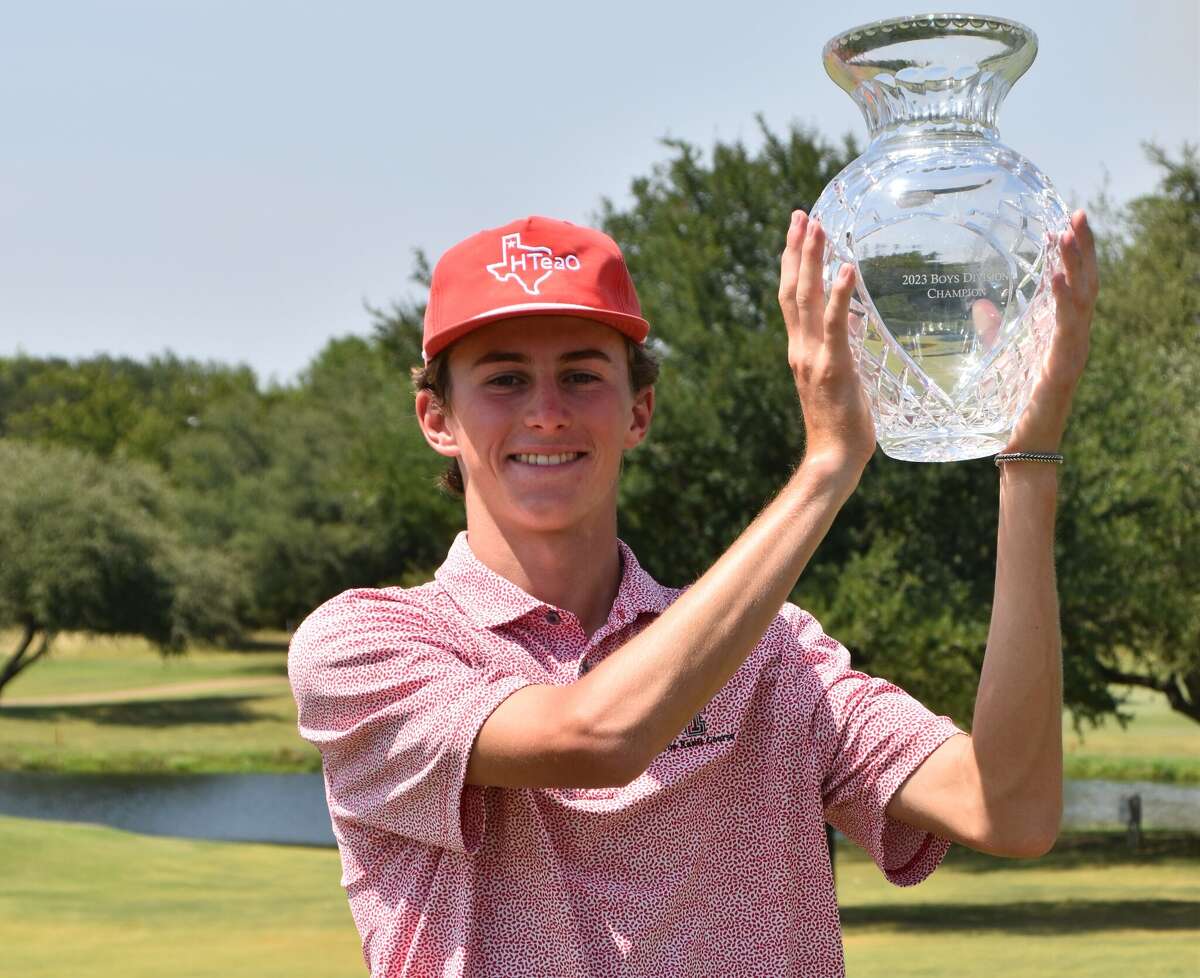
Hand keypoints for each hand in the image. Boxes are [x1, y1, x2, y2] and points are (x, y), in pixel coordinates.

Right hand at [778, 210, 875, 476]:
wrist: (832, 457)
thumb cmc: (842, 426)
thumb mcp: (842, 381)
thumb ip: (842, 352)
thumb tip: (855, 327)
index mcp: (801, 351)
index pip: (793, 299)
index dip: (794, 264)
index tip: (798, 233)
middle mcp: (800, 348)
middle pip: (793, 289)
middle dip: (797, 250)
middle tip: (802, 215)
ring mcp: (813, 356)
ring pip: (806, 298)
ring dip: (811, 260)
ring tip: (817, 227)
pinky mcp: (833, 366)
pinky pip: (835, 324)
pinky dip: (839, 295)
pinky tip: (845, 269)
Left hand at [1004, 209, 1099, 453]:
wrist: (1021, 449)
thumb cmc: (1012, 410)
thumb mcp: (998, 360)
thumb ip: (994, 332)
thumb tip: (980, 304)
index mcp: (1061, 335)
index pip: (1075, 285)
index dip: (1075, 254)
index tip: (1068, 221)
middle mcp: (1074, 339)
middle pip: (1087, 283)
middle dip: (1084, 248)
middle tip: (1078, 212)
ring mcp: (1072, 353)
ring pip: (1083, 299)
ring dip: (1076, 264)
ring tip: (1067, 233)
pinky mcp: (1062, 368)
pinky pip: (1067, 329)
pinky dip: (1065, 301)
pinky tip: (1058, 278)